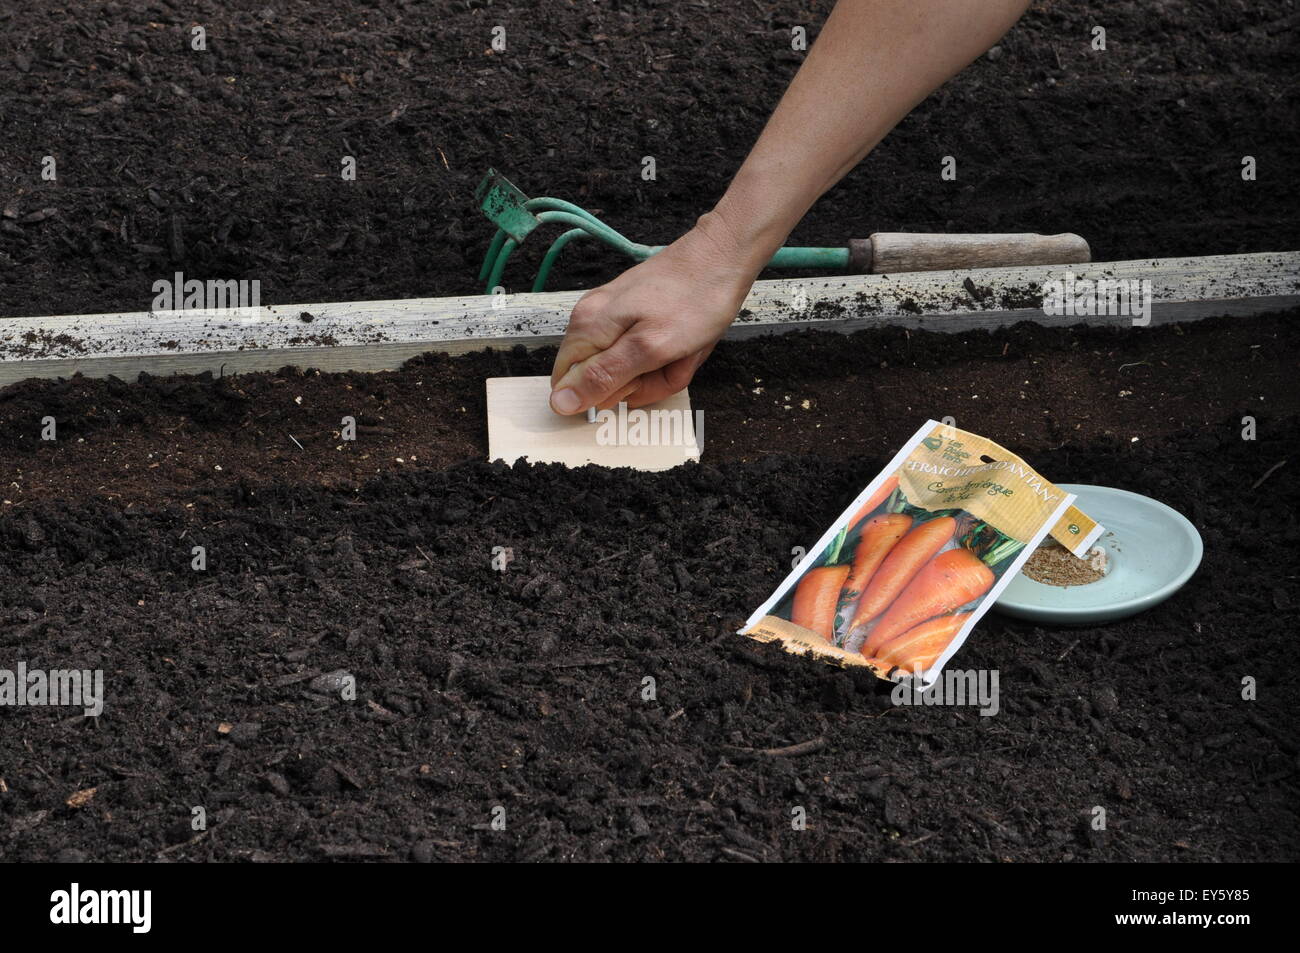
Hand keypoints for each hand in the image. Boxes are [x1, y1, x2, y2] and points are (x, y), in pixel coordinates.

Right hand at [548, 212, 759, 413]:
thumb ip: (602, 378)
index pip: (573, 389)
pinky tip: (685, 343)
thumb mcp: (649, 349)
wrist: (722, 257)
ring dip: (663, 371)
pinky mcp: (634, 316)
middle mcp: (591, 321)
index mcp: (586, 329)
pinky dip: (670, 357)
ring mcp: (613, 317)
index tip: (639, 381)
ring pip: (631, 371)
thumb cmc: (694, 300)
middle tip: (669, 362)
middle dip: (645, 383)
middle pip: (605, 382)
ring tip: (683, 350)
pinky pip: (646, 355)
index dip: (610, 396)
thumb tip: (560, 403)